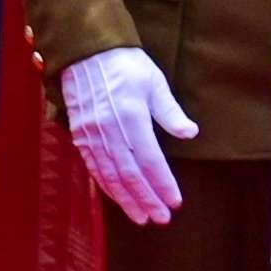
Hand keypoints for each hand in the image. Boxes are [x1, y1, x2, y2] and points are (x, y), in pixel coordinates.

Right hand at [60, 46, 197, 225]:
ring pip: (110, 176)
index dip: (162, 184)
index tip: (175, 202)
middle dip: (146, 200)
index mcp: (131, 117)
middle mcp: (108, 130)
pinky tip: (117, 198)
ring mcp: (91, 135)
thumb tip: (190, 133)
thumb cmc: (124, 63)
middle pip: (129, 175)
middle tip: (161, 219)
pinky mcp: (80, 135)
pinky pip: (94, 167)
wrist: (85, 50)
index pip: (150, 160)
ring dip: (126, 200)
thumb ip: (170, 112)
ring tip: (141, 217)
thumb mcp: (154, 82)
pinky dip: (106, 186)